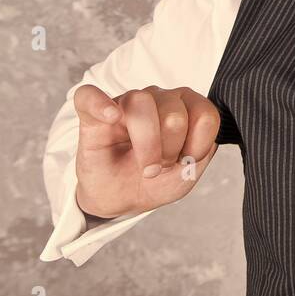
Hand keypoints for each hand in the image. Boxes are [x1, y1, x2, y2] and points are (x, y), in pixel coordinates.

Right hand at [72, 84, 220, 219]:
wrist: (120, 199)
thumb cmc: (155, 181)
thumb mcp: (186, 175)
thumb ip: (200, 151)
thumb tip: (194, 131)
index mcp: (185, 108)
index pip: (204, 112)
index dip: (200, 142)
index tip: (187, 161)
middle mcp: (158, 99)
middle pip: (174, 111)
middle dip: (170, 148)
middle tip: (159, 167)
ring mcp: (124, 103)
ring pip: (141, 102)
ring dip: (147, 142)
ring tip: (145, 166)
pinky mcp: (92, 114)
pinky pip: (90, 96)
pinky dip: (101, 104)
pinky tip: (110, 117)